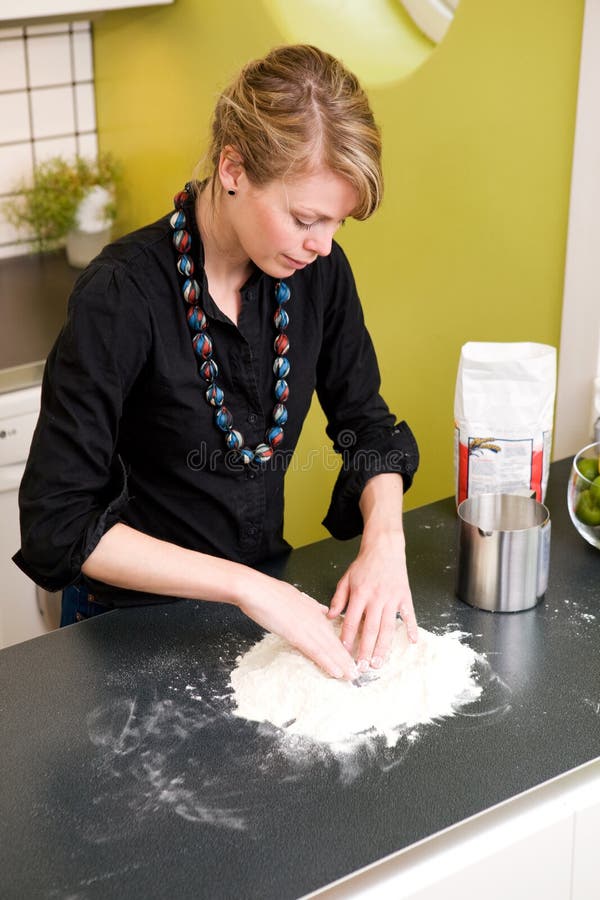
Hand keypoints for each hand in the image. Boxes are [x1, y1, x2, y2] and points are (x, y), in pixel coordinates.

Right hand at [237, 574, 357, 680]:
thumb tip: (320, 610)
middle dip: (345, 658)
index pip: (331, 631)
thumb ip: (308, 606)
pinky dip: (327, 662)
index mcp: (314, 610)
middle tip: (356, 672)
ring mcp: (307, 627)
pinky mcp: (297, 634)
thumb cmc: (269, 592)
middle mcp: (315, 618)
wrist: (255, 590)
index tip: (348, 657)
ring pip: (328, 648)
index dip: (340, 645)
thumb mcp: (295, 596)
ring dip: (341, 664)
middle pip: (334, 641)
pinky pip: (315, 651)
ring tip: (352, 676)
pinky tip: (336, 672)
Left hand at [327, 529, 417, 669]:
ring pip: (388, 627)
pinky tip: (412, 642)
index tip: (344, 653)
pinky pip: (408, 615)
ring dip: (384, 646)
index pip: (352, 620)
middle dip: (365, 649)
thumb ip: (338, 598)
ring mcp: (392, 598)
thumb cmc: (364, 564)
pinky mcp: (404, 597)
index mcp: (360, 594)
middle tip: (362, 666)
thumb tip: (330, 616)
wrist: (384, 548)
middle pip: (370, 628)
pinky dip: (411, 628)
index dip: (347, 637)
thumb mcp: (346, 579)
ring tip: (379, 662)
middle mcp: (376, 598)